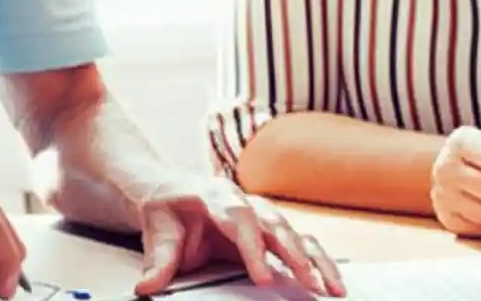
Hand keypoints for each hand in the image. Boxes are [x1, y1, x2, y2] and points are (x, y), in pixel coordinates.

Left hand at [133, 176, 345, 297]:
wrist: (171, 191)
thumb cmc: (167, 208)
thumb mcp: (156, 231)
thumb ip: (157, 261)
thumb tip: (147, 286)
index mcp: (217, 197)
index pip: (241, 220)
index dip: (254, 248)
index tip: (264, 277)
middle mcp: (246, 202)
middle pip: (277, 225)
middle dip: (296, 255)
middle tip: (311, 285)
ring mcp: (261, 215)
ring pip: (295, 233)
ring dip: (316, 260)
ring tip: (333, 289)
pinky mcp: (269, 230)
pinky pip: (299, 243)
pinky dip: (316, 261)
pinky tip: (330, 281)